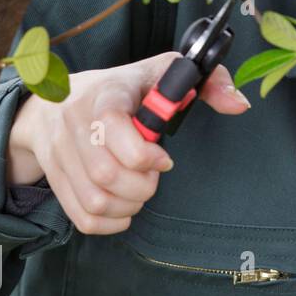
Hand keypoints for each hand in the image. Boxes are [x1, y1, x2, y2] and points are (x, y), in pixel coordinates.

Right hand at [6, 51, 251, 233]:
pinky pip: (81, 217)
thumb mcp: (165, 72)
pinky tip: (125, 207)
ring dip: (128, 205)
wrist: (56, 100)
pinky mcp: (55, 178)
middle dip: (142, 186)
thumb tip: (240, 105)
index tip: (164, 159)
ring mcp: (59, 153)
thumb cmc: (126, 88)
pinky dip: (110, 222)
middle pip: (105, 174)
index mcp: (105, 93)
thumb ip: (210, 83)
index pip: (114, 129)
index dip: (146, 155)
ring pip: (94, 201)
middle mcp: (74, 123)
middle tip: (154, 178)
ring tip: (140, 190)